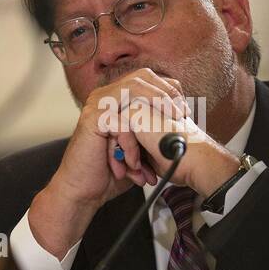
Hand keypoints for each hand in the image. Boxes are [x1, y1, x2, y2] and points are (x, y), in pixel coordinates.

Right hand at [28, 68, 191, 258]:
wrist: (84, 192)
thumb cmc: (111, 171)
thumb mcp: (140, 146)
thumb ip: (153, 128)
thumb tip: (182, 118)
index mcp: (117, 98)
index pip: (147, 78)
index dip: (169, 90)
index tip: (183, 111)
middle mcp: (105, 96)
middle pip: (141, 77)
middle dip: (165, 96)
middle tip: (179, 116)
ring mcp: (97, 105)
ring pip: (132, 92)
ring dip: (152, 113)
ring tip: (163, 136)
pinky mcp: (92, 120)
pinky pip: (121, 122)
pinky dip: (132, 143)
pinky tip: (135, 162)